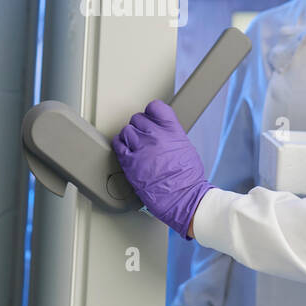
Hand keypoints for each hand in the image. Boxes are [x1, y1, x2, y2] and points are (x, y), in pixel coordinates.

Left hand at [112, 100, 212, 238]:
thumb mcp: (186, 148)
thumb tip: (162, 134)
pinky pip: (118, 144)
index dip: (151, 112)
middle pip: (138, 118)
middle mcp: (156, 136)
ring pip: (127, 130)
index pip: (155, 107)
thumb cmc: (188, 180)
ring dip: (130, 137)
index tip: (150, 118)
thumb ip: (171, 136)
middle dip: (140, 127)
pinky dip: (120, 145)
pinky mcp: (130, 162)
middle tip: (144, 138)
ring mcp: (141, 148)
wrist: (184, 199)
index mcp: (172, 131)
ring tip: (135, 147)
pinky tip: (126, 151)